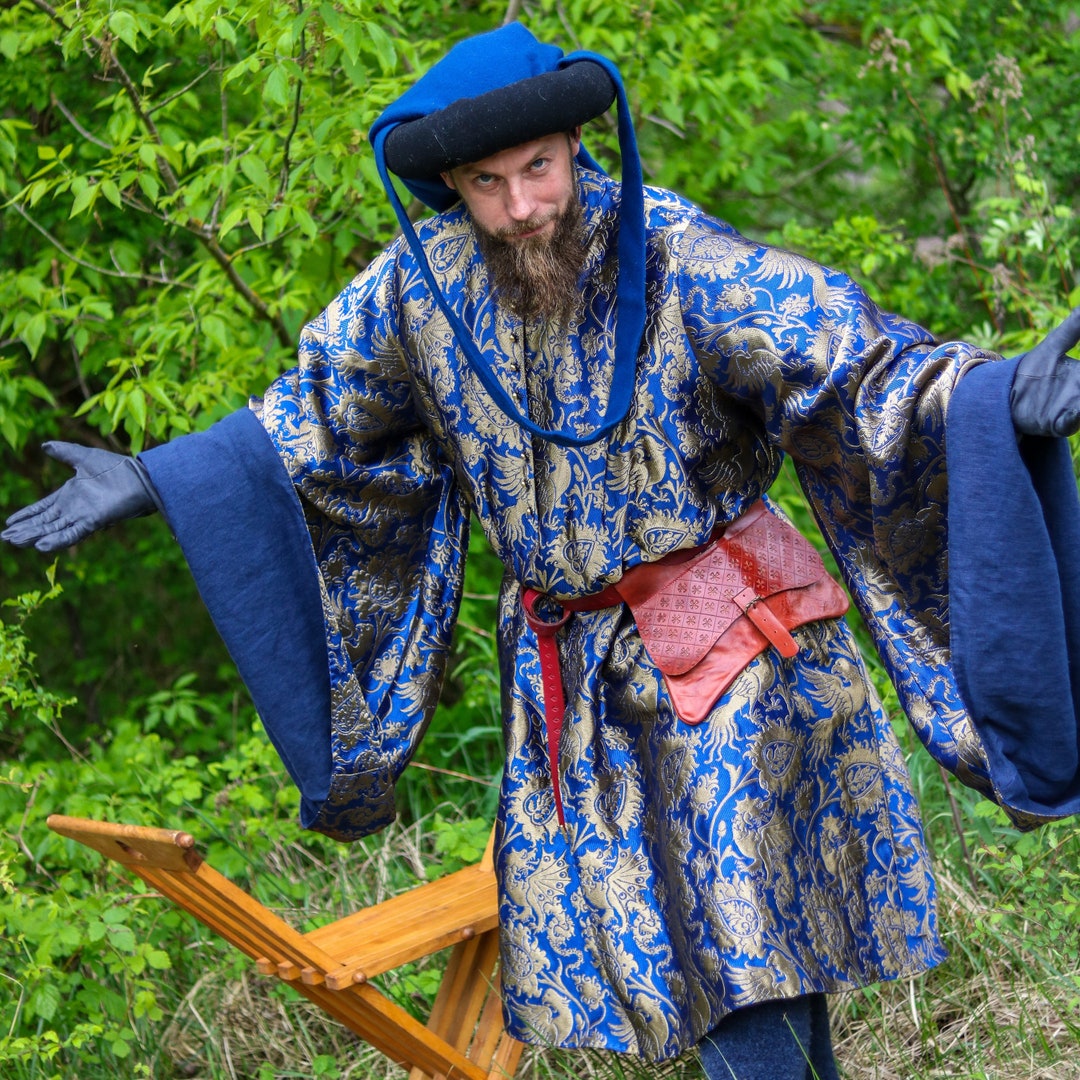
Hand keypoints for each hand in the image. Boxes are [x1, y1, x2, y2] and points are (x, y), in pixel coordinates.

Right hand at [2, 442, 159, 551]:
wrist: (140, 476)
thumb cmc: (117, 467)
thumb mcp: (84, 457)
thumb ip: (64, 452)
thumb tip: (44, 445)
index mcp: (70, 494)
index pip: (43, 508)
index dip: (26, 515)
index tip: (9, 522)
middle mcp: (74, 508)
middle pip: (44, 522)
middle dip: (24, 529)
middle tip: (5, 537)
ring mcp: (82, 516)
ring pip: (53, 530)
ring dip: (34, 535)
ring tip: (15, 541)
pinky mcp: (93, 521)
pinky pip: (72, 534)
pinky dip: (56, 540)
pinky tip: (40, 546)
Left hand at [1010, 306, 1079, 436]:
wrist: (1005, 396)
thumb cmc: (1031, 370)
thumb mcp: (1052, 346)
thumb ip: (1073, 328)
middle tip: (1079, 379)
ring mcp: (1072, 408)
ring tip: (1078, 398)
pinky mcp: (1058, 423)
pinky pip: (1072, 421)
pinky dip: (1076, 417)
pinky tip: (1074, 411)